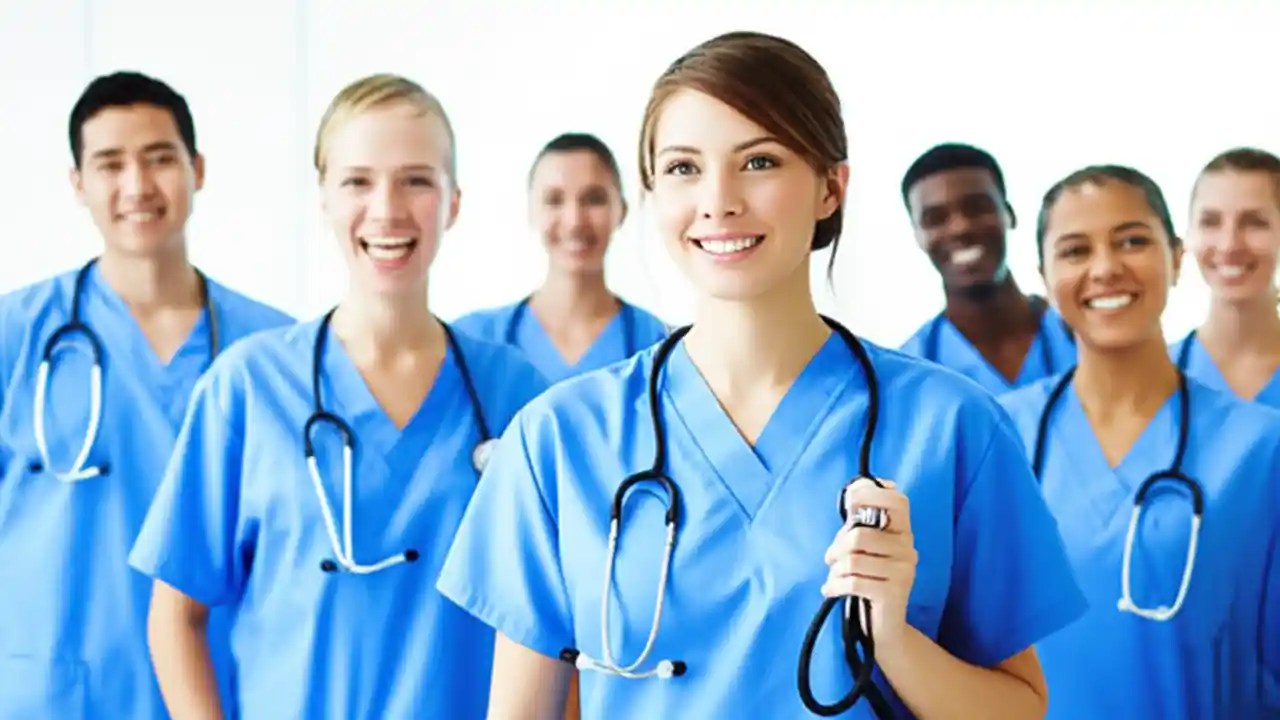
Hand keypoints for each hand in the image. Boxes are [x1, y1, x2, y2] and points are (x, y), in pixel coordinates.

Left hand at [821, 477, 917, 642]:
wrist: (883, 627)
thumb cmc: (868, 580)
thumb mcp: (863, 548)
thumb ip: (859, 523)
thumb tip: (854, 493)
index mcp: (902, 532)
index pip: (898, 501)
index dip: (871, 493)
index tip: (850, 501)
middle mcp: (908, 549)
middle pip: (860, 534)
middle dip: (837, 546)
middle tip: (831, 558)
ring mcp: (904, 571)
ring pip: (853, 559)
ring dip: (835, 569)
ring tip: (835, 576)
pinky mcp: (894, 593)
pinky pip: (852, 581)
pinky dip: (834, 585)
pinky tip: (831, 590)